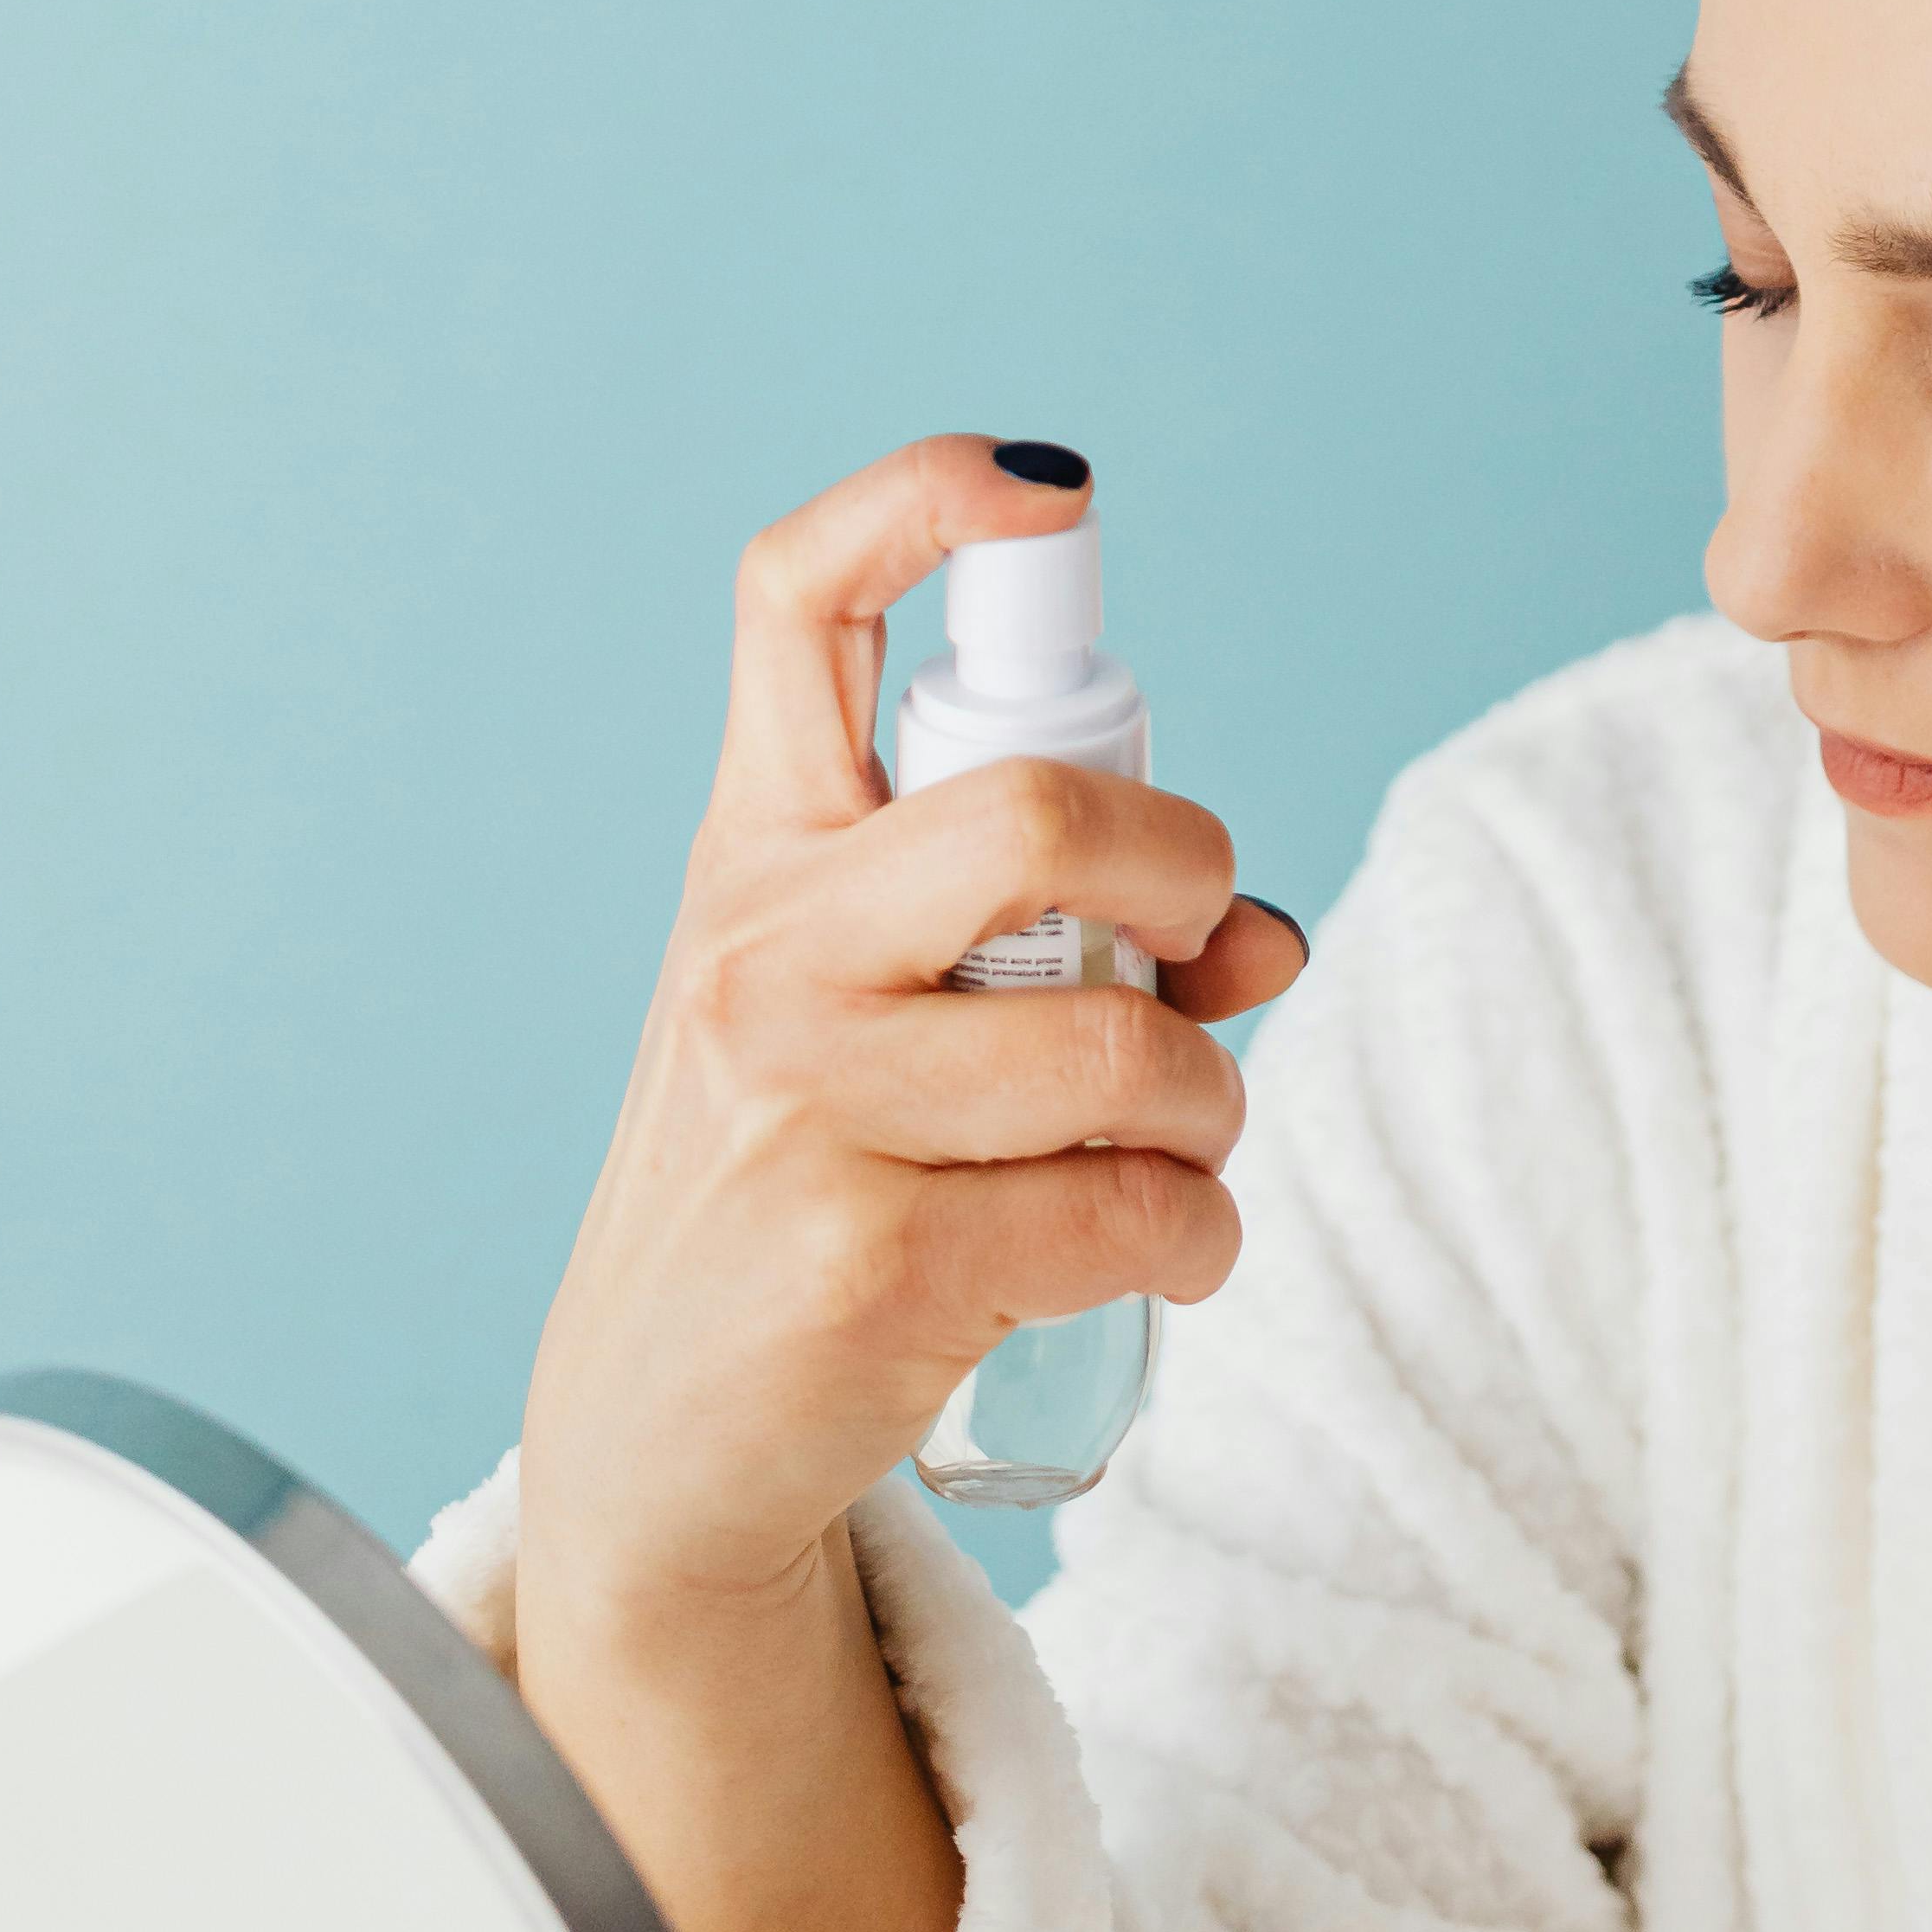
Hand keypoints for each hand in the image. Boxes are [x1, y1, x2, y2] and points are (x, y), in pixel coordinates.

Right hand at [521, 435, 1308, 1633]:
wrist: (664, 1438)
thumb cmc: (804, 1182)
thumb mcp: (886, 1023)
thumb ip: (1064, 943)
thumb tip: (1267, 936)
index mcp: (759, 850)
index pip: (795, 601)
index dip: (922, 501)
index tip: (1046, 494)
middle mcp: (763, 950)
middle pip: (1031, 811)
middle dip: (1179, 874)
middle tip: (1198, 953)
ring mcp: (804, 1102)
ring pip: (1119, 1042)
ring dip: (1209, 1104)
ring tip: (1182, 1148)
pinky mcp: (867, 1258)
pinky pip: (1127, 1209)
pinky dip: (1196, 1234)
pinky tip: (1166, 1252)